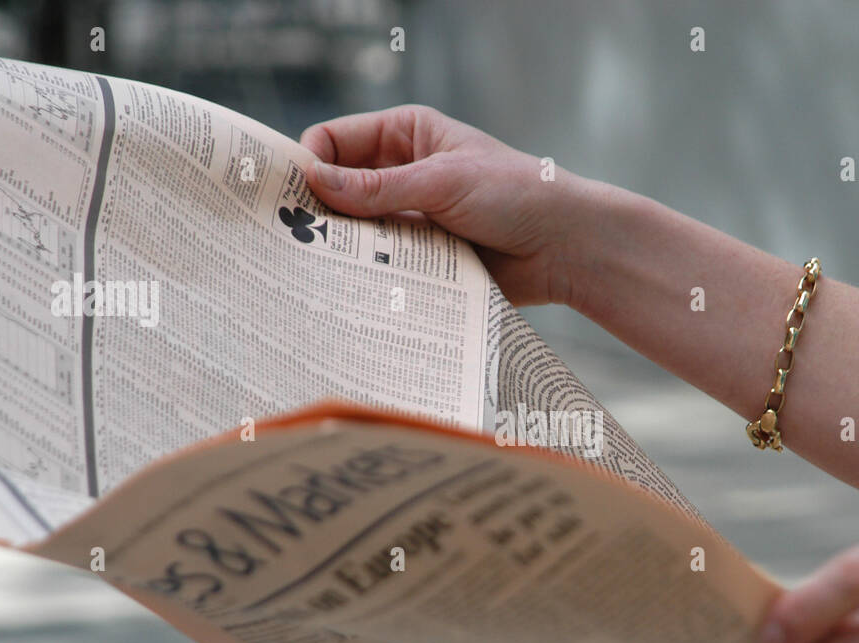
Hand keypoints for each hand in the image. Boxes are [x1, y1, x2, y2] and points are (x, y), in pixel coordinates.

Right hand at [300, 104, 596, 306]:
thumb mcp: (443, 182)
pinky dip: (368, 276)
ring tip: (320, 269)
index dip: (310, 164)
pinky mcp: (422, 259)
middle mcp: (402, 174)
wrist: (566, 248)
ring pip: (356, 233)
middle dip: (319, 212)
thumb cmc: (517, 195)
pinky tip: (353, 290)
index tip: (292, 196)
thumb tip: (315, 182)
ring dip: (342, 249)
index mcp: (405, 135)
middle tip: (294, 240)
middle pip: (338, 190)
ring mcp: (410, 219)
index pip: (334, 141)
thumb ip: (379, 188)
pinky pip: (382, 267)